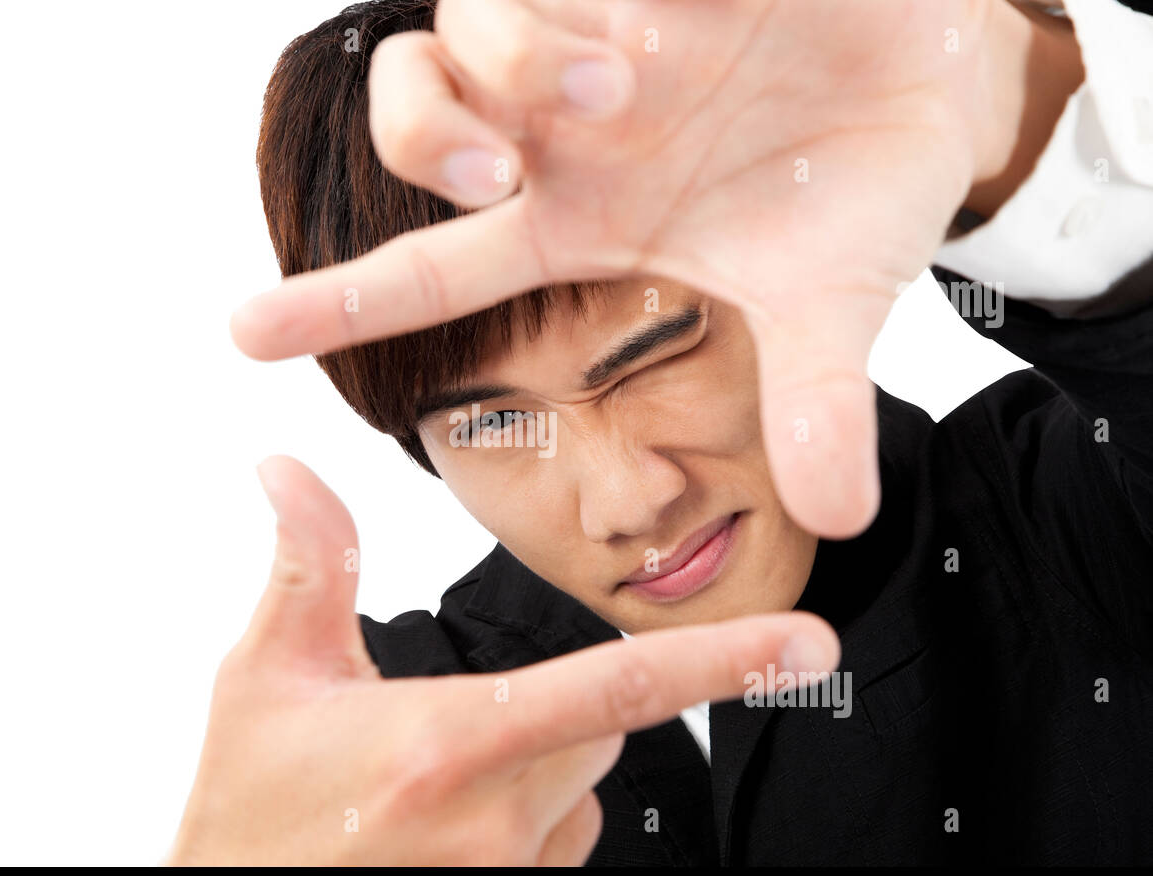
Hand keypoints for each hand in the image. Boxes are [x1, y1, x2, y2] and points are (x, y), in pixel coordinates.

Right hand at [165, 456, 838, 864]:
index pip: (614, 688)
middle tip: (443, 725)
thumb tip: (286, 468)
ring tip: (430, 788)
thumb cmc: (245, 814)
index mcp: (448, 742)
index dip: (722, 660)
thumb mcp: (266, 679)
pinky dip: (525, 827)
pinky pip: (562, 848)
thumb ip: (310, 565)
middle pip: (597, 730)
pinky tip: (444, 832)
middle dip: (551, 709)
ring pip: (581, 791)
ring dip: (535, 771)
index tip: (806, 644)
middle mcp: (496, 821)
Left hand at [231, 0, 1014, 537]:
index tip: (241, 333)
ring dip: (516, 60)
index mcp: (581, 223)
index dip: (336, 299)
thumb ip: (813, 403)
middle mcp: (561, 135)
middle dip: (420, 144)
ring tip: (620, 88)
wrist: (937, 82)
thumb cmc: (861, 191)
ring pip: (466, 25)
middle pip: (412, 121)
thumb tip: (840, 523)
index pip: (435, 271)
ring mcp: (598, 37)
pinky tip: (666, 16)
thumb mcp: (834, 303)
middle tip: (495, 173)